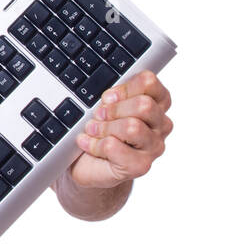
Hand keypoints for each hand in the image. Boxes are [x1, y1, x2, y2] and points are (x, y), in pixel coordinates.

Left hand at [70, 68, 172, 188]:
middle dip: (114, 109)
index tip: (108, 97)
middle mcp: (161, 125)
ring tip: (92, 130)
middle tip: (98, 115)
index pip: (149, 83)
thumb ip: (113, 96)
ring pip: (132, 127)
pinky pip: (114, 147)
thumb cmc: (100, 132)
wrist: (88, 164)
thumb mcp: (106, 107)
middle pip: (144, 105)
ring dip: (104, 127)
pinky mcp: (141, 165)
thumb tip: (108, 96)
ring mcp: (154, 147)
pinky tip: (89, 144)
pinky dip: (95, 144)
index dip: (124, 87)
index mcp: (157, 103)